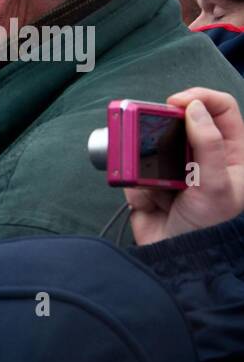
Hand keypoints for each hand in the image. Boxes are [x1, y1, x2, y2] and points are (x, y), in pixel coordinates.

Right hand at [127, 89, 243, 243]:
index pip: (219, 108)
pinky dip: (134, 183)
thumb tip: (193, 108)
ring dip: (143, 160)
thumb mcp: (217, 184)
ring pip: (149, 144)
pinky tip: (149, 201)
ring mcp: (171, 169)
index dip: (198, 99)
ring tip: (151, 182)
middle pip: (177, 122)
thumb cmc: (210, 227)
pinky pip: (132, 171)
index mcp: (229, 151)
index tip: (175, 103)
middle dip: (159, 127)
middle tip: (145, 130)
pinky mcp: (146, 184)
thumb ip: (208, 143)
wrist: (181, 261)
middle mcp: (200, 155)